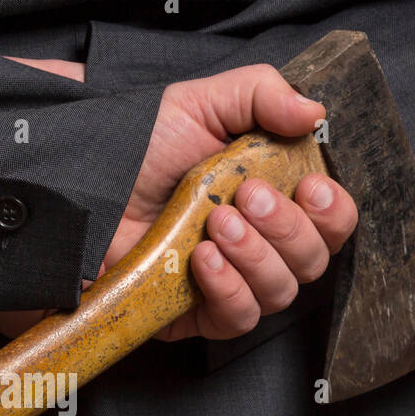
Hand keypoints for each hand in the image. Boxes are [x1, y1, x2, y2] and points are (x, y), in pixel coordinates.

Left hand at [0, 61, 357, 339]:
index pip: (332, 222)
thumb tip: (316, 113)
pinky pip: (238, 321)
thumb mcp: (203, 102)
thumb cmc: (140, 145)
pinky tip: (203, 261)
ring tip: (214, 223)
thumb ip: (265, 94)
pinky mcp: (194, 314)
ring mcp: (227, 282)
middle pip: (313, 261)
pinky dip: (230, 291)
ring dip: (256, 256)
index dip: (332, 212)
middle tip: (244, 196)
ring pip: (280, 293)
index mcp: (273, 197)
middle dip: (286, 228)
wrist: (81, 182)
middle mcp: (257, 243)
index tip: (310, 188)